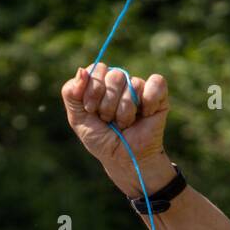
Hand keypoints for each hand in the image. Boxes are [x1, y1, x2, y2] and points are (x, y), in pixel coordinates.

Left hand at [61, 65, 173, 196]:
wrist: (123, 160)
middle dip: (108, 104)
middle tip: (109, 120)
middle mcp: (120, 82)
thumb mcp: (78, 119)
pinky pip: (156, 83)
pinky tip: (144, 114)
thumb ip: (71, 93)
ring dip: (125, 112)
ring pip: (133, 84)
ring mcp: (139, 87)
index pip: (97, 70)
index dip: (93, 90)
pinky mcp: (158, 95)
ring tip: (125, 124)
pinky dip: (149, 101)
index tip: (91, 110)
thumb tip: (81, 71)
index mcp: (101, 83)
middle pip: (115, 76)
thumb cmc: (102, 140)